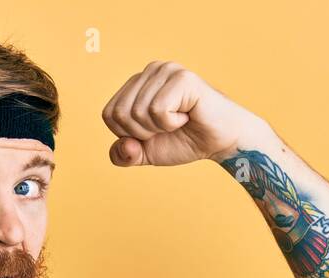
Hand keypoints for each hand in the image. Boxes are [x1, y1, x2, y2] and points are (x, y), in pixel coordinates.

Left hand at [102, 62, 261, 166]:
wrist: (219, 142)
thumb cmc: (184, 141)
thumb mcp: (144, 152)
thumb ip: (123, 154)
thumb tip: (125, 145)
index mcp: (137, 83)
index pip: (109, 114)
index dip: (127, 134)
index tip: (154, 131)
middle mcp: (150, 71)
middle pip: (119, 114)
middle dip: (142, 132)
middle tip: (168, 127)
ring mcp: (166, 71)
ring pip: (137, 112)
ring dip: (159, 128)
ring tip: (179, 120)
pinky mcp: (182, 77)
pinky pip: (158, 110)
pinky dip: (171, 123)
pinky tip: (187, 116)